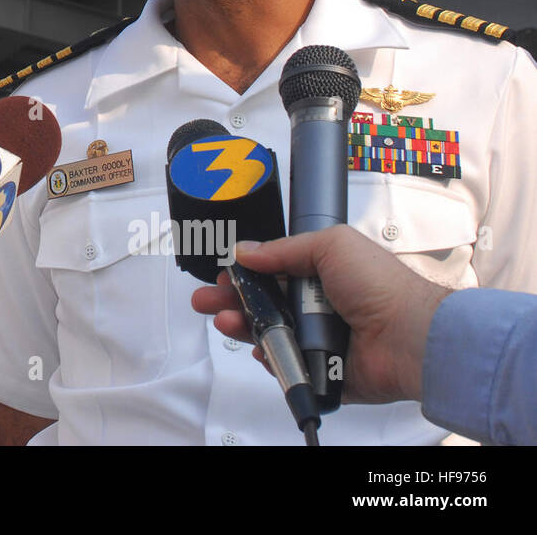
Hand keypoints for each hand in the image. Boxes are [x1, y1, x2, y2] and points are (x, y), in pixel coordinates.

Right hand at [189, 225, 450, 403]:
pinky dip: (270, 358)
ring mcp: (318, 338)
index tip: (223, 275)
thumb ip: (283, 249)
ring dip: (243, 326)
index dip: (245, 274)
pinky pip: (285, 365)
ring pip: (269, 334)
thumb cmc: (380, 285)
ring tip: (226, 321)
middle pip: (263, 305)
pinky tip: (259, 348)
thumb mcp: (330, 245)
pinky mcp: (321, 369)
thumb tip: (246, 250)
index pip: (271, 273)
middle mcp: (318, 306)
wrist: (409, 336)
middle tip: (206, 300)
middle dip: (231, 301)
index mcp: (321, 274)